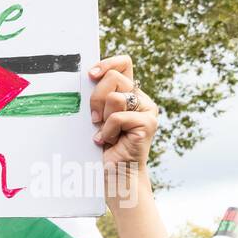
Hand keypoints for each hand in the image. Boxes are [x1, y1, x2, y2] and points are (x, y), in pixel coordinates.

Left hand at [89, 54, 157, 174]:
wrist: (113, 174)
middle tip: (94, 120)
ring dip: (103, 118)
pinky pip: (118, 117)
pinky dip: (107, 131)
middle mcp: (140, 98)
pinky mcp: (148, 122)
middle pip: (113, 77)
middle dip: (96, 98)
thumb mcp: (95, 117)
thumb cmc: (101, 147)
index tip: (91, 75)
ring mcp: (147, 109)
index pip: (123, 64)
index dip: (107, 64)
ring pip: (115, 96)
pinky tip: (109, 142)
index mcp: (127, 93)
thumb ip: (97, 98)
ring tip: (105, 134)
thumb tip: (89, 77)